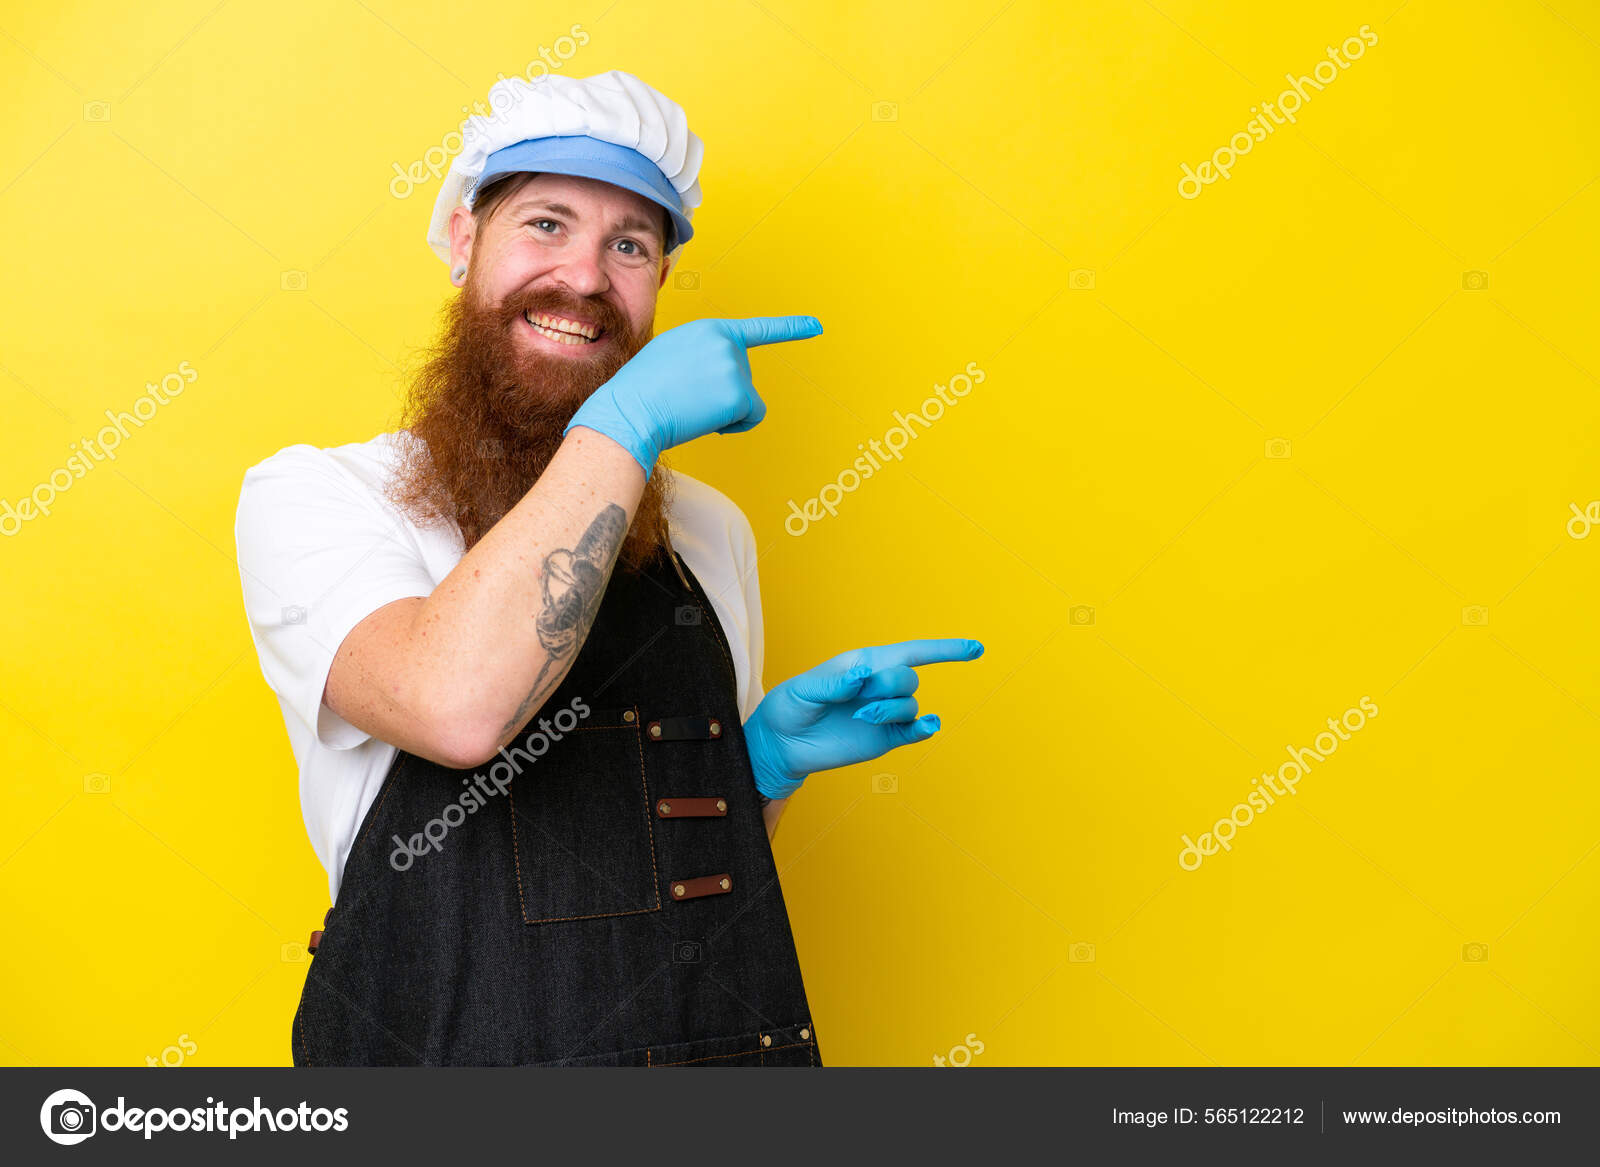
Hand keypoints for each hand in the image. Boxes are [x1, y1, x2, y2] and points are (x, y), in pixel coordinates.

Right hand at [563, 315, 823, 479]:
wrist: (630, 411)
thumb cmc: (642, 390)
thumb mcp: (671, 356)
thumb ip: (700, 356)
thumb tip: (718, 378)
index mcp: (709, 329)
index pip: (757, 329)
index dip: (790, 328)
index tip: (817, 326)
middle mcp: (726, 343)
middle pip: (744, 378)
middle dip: (722, 395)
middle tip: (686, 398)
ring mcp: (734, 367)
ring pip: (748, 400)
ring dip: (725, 411)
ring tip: (690, 407)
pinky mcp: (739, 393)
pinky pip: (752, 416)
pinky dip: (735, 425)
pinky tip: (706, 420)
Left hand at [742, 638, 985, 799]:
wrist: (782, 745)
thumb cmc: (789, 708)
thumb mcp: (804, 690)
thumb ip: (834, 682)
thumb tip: (863, 674)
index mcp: (865, 664)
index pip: (912, 652)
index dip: (944, 650)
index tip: (975, 648)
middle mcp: (879, 687)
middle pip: (909, 679)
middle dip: (890, 687)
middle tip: (860, 703)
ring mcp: (884, 714)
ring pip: (909, 706)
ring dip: (890, 710)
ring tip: (860, 718)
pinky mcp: (884, 739)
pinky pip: (913, 732)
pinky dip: (923, 729)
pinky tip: (928, 726)